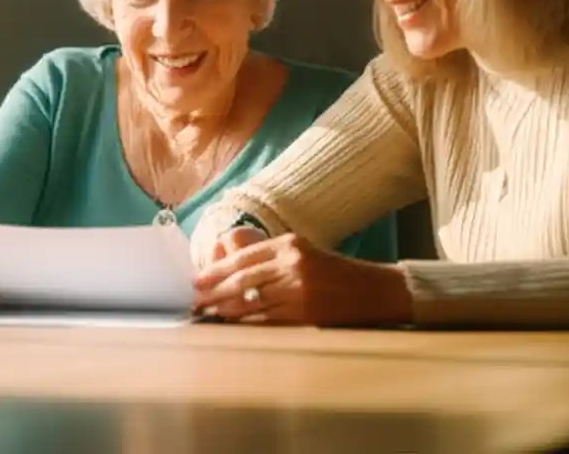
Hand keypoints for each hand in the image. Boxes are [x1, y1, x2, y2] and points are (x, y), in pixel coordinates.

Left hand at [193, 233, 411, 325]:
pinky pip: (267, 319)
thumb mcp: (303, 254)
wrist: (373, 291)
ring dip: (225, 309)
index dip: (216, 270)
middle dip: (214, 290)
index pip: (243, 257)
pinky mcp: (305, 313)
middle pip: (242, 278)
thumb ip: (270, 259)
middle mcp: (292, 262)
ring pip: (250, 300)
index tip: (197, 280)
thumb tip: (230, 271)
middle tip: (195, 300)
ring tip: (208, 313)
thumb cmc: (334, 274)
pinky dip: (247, 323)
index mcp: (289, 244)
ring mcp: (298, 288)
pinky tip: (233, 325)